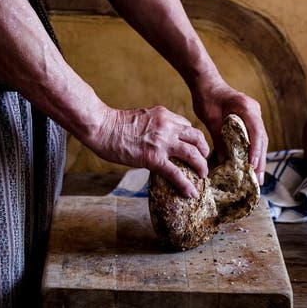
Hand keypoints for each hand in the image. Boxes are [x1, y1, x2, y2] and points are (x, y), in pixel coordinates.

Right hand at [89, 105, 209, 197]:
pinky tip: (191, 192)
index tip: (192, 147)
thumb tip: (156, 138)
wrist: (102, 127)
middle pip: (196, 137)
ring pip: (192, 154)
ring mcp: (162, 142)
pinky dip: (186, 184)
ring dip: (201, 166)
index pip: (186, 125)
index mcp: (163, 115)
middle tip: (203, 162)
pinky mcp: (154, 158)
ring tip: (202, 176)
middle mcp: (167, 126)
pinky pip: (176, 173)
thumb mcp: (141, 117)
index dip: (192, 138)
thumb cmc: (114, 123)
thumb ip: (154, 125)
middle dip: (204, 150)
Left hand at [192, 80, 268, 184]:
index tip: (253, 165)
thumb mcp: (211, 120)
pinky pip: (255, 136)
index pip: (256, 131)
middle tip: (258, 180)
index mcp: (246, 107)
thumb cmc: (206, 97)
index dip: (256, 150)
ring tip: (257, 177)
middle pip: (262, 138)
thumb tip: (224, 162)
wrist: (206, 83)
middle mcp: (254, 110)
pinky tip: (252, 163)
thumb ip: (219, 139)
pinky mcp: (250, 118)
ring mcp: (254, 113)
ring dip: (259, 157)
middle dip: (260, 159)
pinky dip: (254, 149)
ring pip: (261, 138)